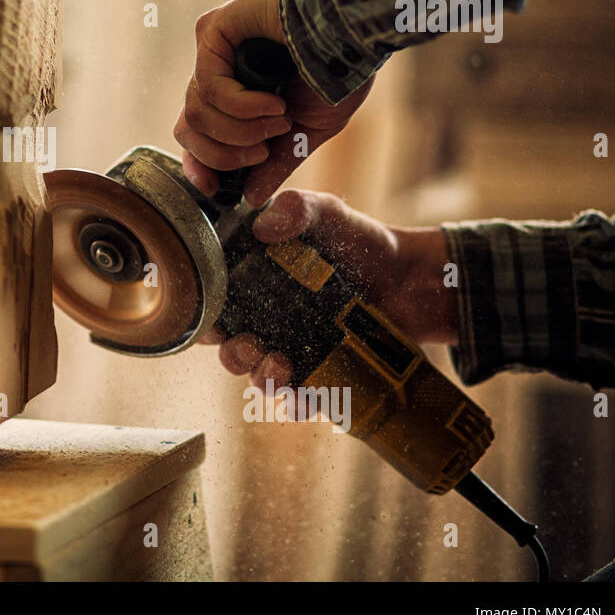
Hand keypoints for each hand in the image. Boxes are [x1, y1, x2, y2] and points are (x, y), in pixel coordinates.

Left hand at [173, 0, 373, 205]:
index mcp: (237, 96)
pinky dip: (241, 106)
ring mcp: (213, 51)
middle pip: (188, 129)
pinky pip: (208, 88)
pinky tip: (273, 102)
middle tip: (262, 153)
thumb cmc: (342, 72)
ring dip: (240, 130)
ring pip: (196, 113)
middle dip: (223, 155)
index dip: (199, 165)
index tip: (213, 189)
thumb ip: (276, 163)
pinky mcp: (212, 30)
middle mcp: (219, 72)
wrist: (356, 31)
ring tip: (279, 119)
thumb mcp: (309, 132)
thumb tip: (251, 199)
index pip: (196, 135)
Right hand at [206, 189, 457, 394]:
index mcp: (253, 284)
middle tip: (250, 346)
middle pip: (232, 349)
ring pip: (261, 378)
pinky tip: (305, 399)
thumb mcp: (326, 214)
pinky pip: (302, 400)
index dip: (205, 317)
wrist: (409, 277)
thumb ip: (297, 208)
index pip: (214, 305)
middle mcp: (266, 322)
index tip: (213, 321)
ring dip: (262, 379)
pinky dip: (298, 405)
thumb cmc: (358, 242)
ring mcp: (293, 351)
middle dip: (234, 354)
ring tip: (281, 368)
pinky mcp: (322, 374)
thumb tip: (263, 225)